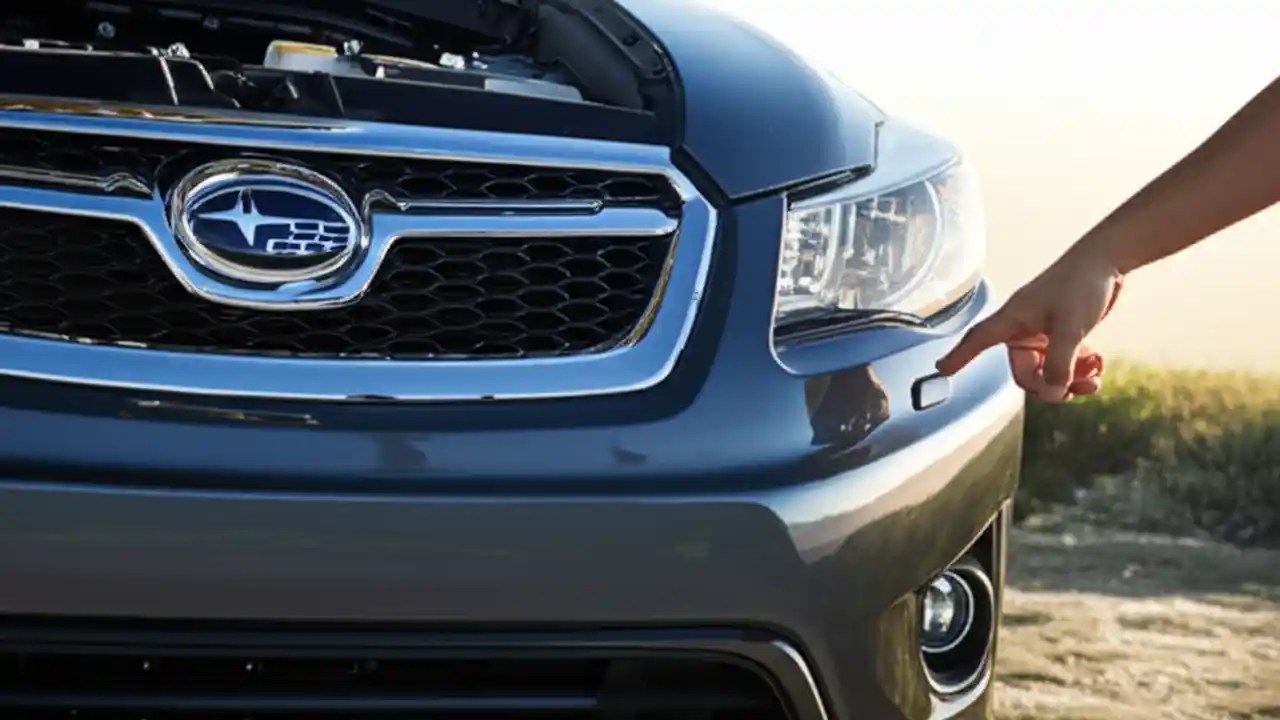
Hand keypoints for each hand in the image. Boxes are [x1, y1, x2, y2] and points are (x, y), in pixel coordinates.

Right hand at [936, 246, 1123, 401]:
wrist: (1105, 261)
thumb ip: (1060, 364)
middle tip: (1080, 385)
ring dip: (1071, 381)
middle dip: (1053, 385)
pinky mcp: (1059, 336)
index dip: (958, 357)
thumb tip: (1054, 393)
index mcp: (1011, 322)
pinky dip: (1079, 371)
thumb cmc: (1080, 285)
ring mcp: (1041, 335)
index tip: (942, 369)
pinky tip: (1096, 366)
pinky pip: (1063, 365)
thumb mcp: (1071, 328)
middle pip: (1026, 375)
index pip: (976, 342)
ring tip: (1094, 378)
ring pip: (1048, 374)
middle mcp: (1022, 331)